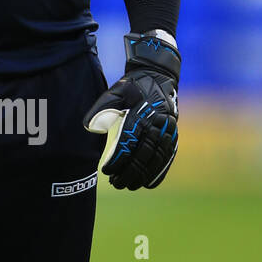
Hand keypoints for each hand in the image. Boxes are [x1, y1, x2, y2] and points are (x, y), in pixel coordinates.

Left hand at [84, 33, 179, 189]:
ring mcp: (167, 130)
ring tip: (129, 186)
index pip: (128, 144)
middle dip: (128, 173)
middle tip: (116, 183)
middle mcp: (156, 124)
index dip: (117, 160)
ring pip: (156, 159)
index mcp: (140, 115)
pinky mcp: (173, 134)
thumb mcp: (115, 91)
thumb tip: (88, 127)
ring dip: (142, 176)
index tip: (106, 171)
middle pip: (143, 155)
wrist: (158, 75)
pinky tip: (149, 184)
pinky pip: (167, 157)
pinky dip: (159, 172)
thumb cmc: (132, 86)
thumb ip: (101, 108)